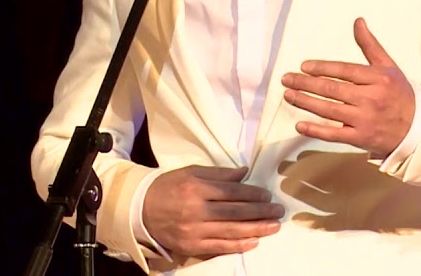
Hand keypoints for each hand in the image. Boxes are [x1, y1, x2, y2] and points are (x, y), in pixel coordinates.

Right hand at [142, 165, 283, 257]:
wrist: (142, 210)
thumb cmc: (169, 187)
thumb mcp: (191, 172)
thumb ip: (218, 174)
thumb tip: (244, 172)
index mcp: (196, 188)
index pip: (231, 192)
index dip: (252, 193)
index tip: (267, 194)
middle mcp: (196, 210)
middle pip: (235, 212)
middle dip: (260, 211)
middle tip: (278, 210)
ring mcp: (194, 230)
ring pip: (231, 230)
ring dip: (256, 229)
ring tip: (274, 226)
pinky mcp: (191, 246)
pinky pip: (219, 247)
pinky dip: (238, 245)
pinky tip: (254, 241)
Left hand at [281, 17, 414, 158]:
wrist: (418, 128)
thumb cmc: (399, 93)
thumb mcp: (388, 66)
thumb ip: (370, 45)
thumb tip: (357, 21)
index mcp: (378, 79)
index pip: (345, 70)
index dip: (322, 68)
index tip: (304, 66)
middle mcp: (371, 98)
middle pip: (332, 89)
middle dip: (306, 84)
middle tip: (286, 79)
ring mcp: (365, 120)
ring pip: (329, 110)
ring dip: (306, 102)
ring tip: (288, 95)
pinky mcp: (361, 138)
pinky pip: (334, 134)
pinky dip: (316, 130)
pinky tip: (300, 125)